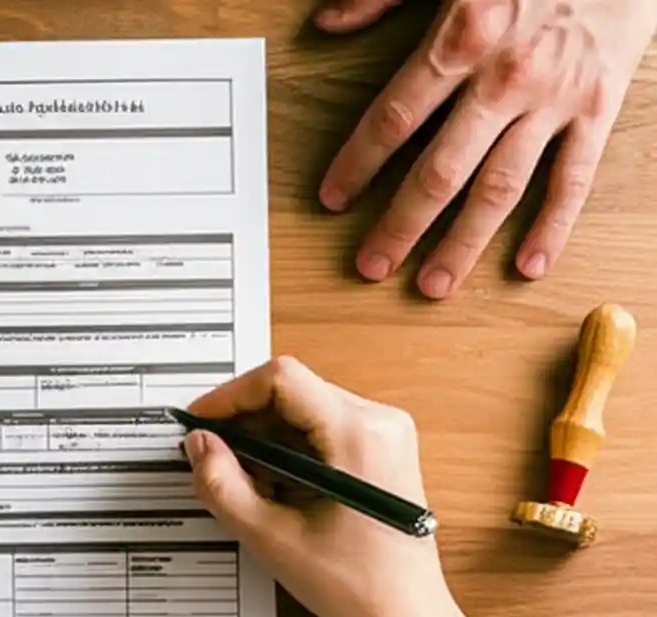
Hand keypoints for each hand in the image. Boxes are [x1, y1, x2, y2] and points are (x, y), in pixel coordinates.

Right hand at [184, 357, 524, 616]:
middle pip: (291, 390)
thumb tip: (199, 445)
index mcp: (358, 434)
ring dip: (265, 437)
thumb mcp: (269, 535)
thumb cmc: (355, 584)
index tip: (201, 421)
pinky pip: (320, 427)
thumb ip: (221, 484)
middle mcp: (379, 422)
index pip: (280, 379)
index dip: (230, 396)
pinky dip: (287, 449)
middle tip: (214, 457)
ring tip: (249, 484)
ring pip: (302, 408)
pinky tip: (275, 488)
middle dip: (245, 421)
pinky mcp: (380, 448)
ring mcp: (384, 434)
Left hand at [315, 0, 656, 298]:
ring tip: (433, 284)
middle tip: (372, 265)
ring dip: (464, 243)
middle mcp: (503, 78)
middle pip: (441, 170)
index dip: (358, 163)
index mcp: (460, 38)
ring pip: (500, 187)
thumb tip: (326, 23)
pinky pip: (573, 178)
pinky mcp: (596, 108)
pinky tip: (528, 265)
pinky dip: (553, 226)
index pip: (394, 119)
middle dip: (401, 224)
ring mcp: (553, 99)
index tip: (333, 199)